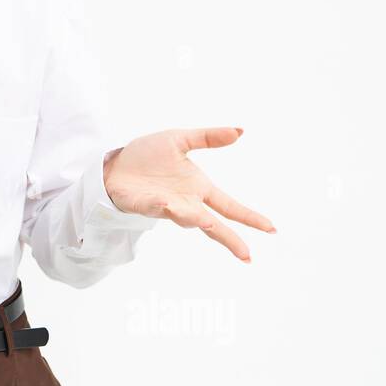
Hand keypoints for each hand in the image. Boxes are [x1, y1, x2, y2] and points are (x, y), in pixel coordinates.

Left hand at [102, 127, 275, 261]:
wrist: (114, 163)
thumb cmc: (147, 156)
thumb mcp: (180, 140)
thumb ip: (208, 137)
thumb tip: (240, 131)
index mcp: (198, 188)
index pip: (229, 206)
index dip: (248, 217)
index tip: (270, 228)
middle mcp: (186, 202)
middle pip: (213, 224)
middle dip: (229, 238)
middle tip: (246, 254)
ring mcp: (166, 206)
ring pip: (186, 217)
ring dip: (196, 219)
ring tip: (209, 224)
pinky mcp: (145, 204)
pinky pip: (156, 208)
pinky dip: (163, 207)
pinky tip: (168, 204)